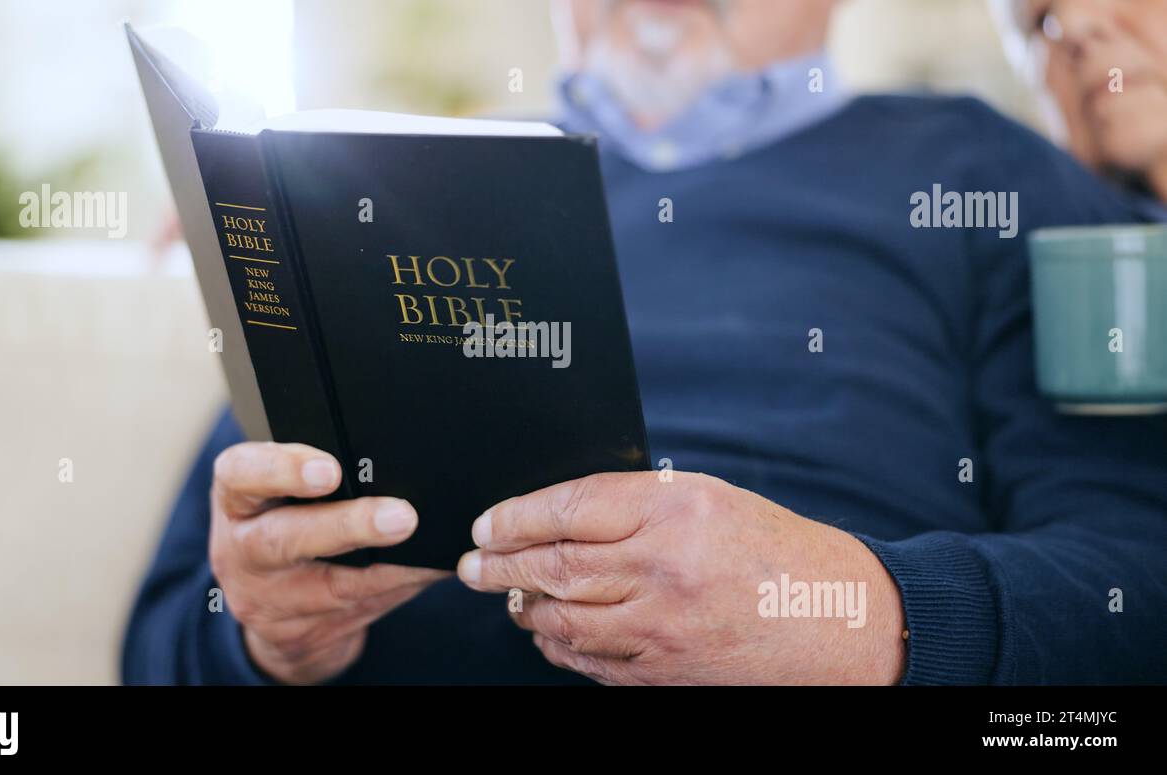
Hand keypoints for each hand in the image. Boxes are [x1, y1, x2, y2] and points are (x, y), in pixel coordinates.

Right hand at [210, 442, 447, 684]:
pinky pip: (358, 609)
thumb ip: (318, 474)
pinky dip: (399, 587)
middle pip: (285, 539)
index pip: (240, 474)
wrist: (270, 604)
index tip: (329, 471)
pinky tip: (428, 571)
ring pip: (330, 587)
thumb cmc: (285, 520)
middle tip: (400, 516)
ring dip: (387, 570)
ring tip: (426, 551)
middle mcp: (241, 551)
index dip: (281, 471)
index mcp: (235, 499)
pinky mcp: (299, 635)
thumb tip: (391, 456)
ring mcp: (266, 601)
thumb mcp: (279, 492)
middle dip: (346, 527)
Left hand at [457, 471, 905, 684]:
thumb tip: (556, 516)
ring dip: (522, 607)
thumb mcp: (708, 499)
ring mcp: (661, 628)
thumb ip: (636, 503)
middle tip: (470, 565)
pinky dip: (559, 645)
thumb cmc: (772, 549)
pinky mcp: (663, 672)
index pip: (569, 508)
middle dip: (499, 566)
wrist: (837, 619)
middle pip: (554, 567)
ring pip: (562, 619)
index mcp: (675, 511)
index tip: (485, 523)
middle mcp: (663, 568)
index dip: (514, 517)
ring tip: (506, 595)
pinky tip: (549, 630)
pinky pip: (589, 660)